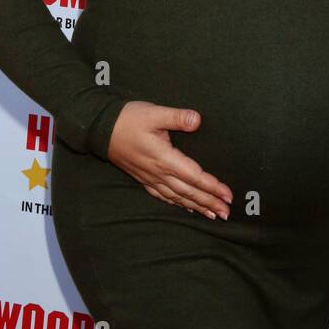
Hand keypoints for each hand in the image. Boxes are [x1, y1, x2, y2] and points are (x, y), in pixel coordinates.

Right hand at [107, 101, 233, 219]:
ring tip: (213, 215)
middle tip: (227, 213)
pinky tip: (186, 207)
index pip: (194, 176)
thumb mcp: (154, 112)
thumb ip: (177, 117)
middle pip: (189, 192)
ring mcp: (150, 177)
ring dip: (196, 207)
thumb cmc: (128, 119)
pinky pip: (163, 196)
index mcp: (164, 158)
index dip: (212, 187)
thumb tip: (197, 120)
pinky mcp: (143, 177)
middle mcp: (159, 172)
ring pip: (178, 197)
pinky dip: (178, 203)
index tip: (228, 195)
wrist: (100, 128)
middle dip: (209, 203)